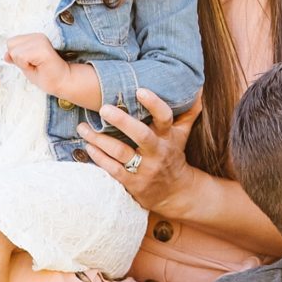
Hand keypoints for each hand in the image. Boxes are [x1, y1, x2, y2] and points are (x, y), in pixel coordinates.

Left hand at [4, 33, 69, 93]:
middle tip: (34, 65)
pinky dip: (26, 65)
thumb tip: (6, 54)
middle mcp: (37, 36)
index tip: (30, 63)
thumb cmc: (46, 75)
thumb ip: (16, 57)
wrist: (62, 82)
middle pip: (10, 45)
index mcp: (34, 38)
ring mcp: (41, 41)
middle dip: (18, 59)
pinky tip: (38, 66)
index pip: (11, 42)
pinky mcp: (43, 49)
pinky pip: (21, 57)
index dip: (16, 56)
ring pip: (14, 52)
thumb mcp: (25, 65)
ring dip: (23, 63)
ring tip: (37, 66)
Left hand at [78, 88, 200, 212]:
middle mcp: (158, 152)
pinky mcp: (133, 183)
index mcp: (169, 137)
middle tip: (103, 108)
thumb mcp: (183, 135)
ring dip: (99, 139)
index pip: (165, 117)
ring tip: (83, 127)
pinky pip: (113, 169)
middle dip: (122, 121)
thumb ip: (188, 111)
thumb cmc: (174, 156)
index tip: (139, 90)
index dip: (154, 103)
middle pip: (141, 135)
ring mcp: (145, 169)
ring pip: (121, 152)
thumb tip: (197, 89)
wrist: (175, 193)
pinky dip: (99, 157)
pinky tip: (88, 147)